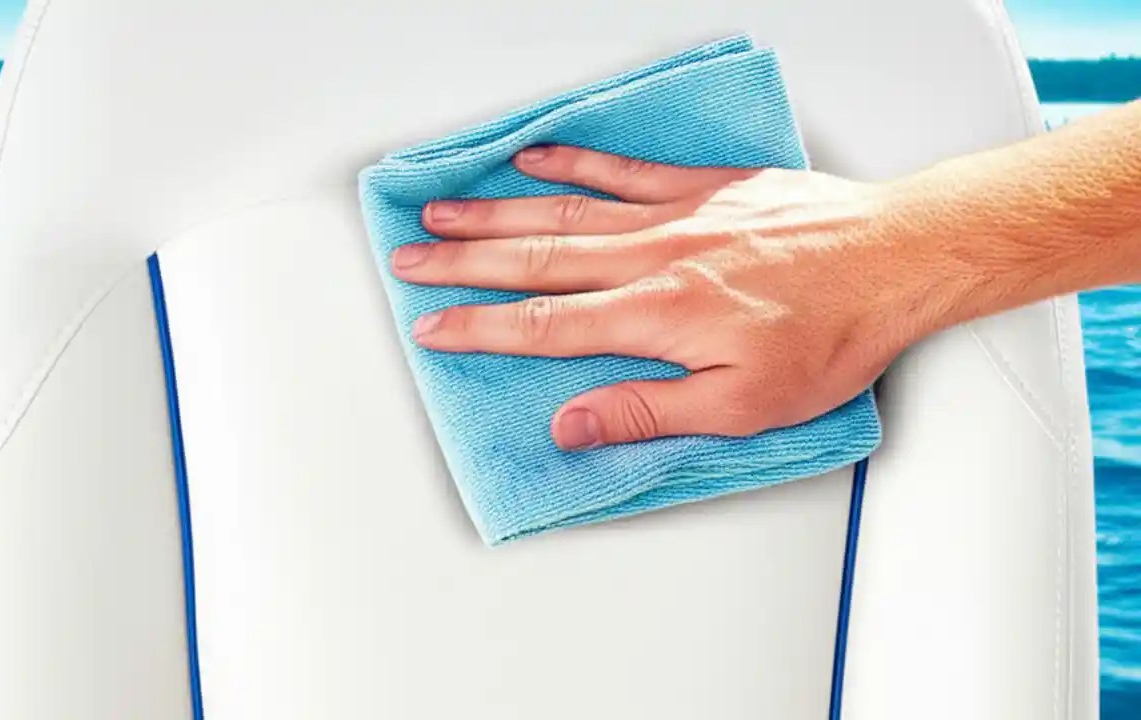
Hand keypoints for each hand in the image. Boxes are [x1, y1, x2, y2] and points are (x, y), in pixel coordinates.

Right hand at [391, 145, 944, 449]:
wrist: (895, 260)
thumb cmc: (830, 336)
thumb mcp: (742, 406)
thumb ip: (647, 411)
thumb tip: (572, 423)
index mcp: (656, 317)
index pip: (543, 325)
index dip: (478, 327)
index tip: (432, 326)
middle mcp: (652, 258)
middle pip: (535, 259)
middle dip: (463, 262)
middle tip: (409, 259)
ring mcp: (673, 214)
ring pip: (563, 211)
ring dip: (496, 212)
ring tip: (443, 210)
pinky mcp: (702, 187)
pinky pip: (621, 170)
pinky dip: (572, 163)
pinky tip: (533, 159)